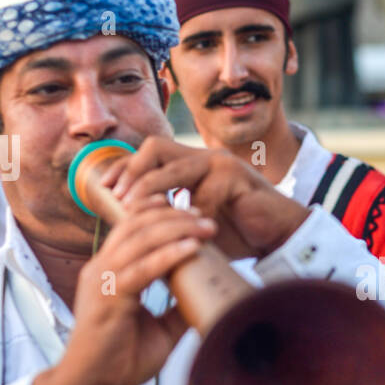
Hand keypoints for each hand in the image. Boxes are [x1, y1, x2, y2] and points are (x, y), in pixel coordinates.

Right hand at [29, 198, 216, 384]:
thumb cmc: (121, 359)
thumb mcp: (161, 328)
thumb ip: (179, 308)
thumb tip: (208, 296)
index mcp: (110, 270)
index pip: (132, 227)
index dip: (160, 213)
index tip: (192, 212)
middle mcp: (101, 268)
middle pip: (137, 225)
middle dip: (174, 216)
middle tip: (206, 218)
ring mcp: (101, 280)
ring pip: (139, 239)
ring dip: (176, 229)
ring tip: (205, 227)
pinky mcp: (107, 298)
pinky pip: (141, 269)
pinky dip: (168, 256)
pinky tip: (191, 249)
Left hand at [107, 137, 307, 259]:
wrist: (280, 236)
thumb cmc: (238, 234)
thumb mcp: (194, 226)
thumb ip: (169, 220)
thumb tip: (129, 230)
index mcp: (191, 166)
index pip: (147, 155)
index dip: (124, 168)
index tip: (105, 188)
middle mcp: (204, 159)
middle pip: (155, 147)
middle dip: (131, 170)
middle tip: (117, 196)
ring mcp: (221, 165)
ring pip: (174, 166)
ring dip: (150, 187)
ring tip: (134, 208)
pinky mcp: (237, 177)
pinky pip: (203, 193)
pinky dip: (191, 215)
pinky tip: (180, 230)